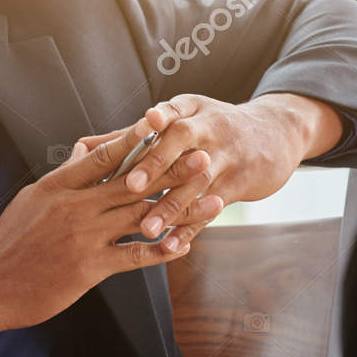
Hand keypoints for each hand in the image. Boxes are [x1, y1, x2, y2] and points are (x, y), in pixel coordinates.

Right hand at [0, 130, 223, 337]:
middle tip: (205, 155)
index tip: (165, 123)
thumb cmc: (8, 243)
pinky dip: (161, 250)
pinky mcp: (89, 267)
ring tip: (212, 198)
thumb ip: (64, 175)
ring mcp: (84, 236)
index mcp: (59, 185)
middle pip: (134, 182)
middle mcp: (75, 206)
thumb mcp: (32, 199)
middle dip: (173, 168)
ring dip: (181, 207)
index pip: (106, 155)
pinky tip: (185, 244)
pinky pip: (134, 256)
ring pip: (142, 216)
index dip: (138, 138)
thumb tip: (85, 150)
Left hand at [119, 93, 342, 240]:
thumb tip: (82, 146)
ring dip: (172, 206)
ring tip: (147, 228)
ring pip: (196, 184)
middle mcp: (211, 130)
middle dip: (157, 165)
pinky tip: (172, 245)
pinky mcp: (236, 186)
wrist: (274, 136)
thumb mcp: (183, 117)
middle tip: (130, 187)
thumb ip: (132, 134)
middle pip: (183, 147)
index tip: (141, 127)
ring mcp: (226, 159)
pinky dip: (192, 227)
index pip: (171, 113)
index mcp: (191, 110)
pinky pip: (211, 209)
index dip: (155, 122)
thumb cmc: (213, 127)